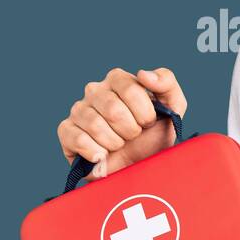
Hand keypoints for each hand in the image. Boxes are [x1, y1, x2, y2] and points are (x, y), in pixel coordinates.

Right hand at [57, 67, 188, 180]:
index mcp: (117, 79)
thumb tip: (144, 74)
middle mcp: (94, 90)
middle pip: (113, 109)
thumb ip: (166, 82)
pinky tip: (102, 155)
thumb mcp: (172, 107)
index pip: (130, 89)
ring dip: (115, 143)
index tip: (148, 123)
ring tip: (119, 145)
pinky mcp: (66, 131)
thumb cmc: (154, 134)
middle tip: (133, 136)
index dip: (144, 113)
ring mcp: (79, 110)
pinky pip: (78, 139)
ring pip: (96, 125)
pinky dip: (95, 152)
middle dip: (131, 130)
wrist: (139, 166)